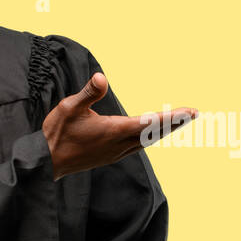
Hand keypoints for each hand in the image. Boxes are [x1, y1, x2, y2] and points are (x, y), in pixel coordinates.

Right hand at [42, 72, 196, 180]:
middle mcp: (119, 144)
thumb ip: (88, 93)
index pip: (149, 122)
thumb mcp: (68, 108)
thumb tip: (102, 77)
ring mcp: (116, 152)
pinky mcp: (111, 156)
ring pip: (148, 140)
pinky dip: (152, 136)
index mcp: (113, 130)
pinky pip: (139, 145)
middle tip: (194, 114)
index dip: (172, 117)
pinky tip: (153, 133)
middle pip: (155, 133)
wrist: (46, 163)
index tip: (190, 112)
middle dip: (175, 122)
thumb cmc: (56, 133)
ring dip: (165, 130)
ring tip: (180, 121)